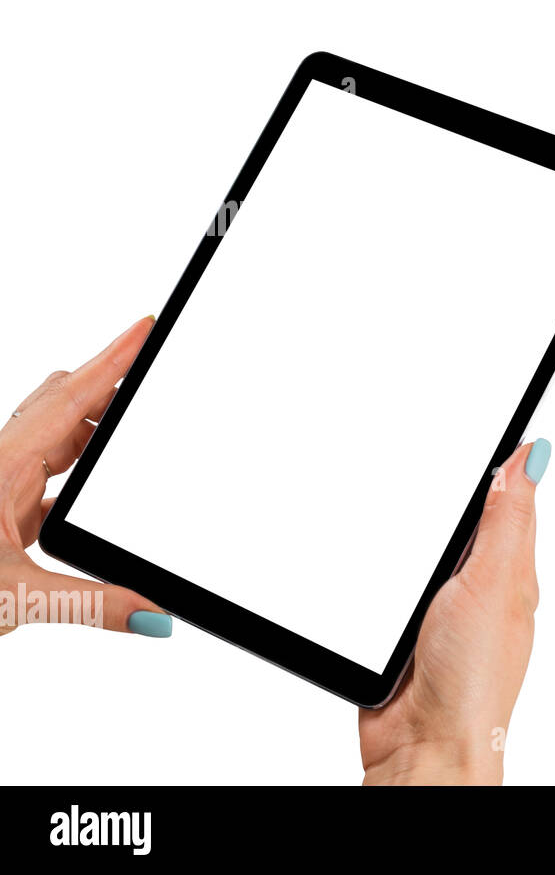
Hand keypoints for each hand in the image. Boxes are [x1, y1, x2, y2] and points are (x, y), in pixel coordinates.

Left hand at [0, 316, 170, 636]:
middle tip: (154, 379)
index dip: (114, 358)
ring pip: (53, 435)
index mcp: (3, 466)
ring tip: (133, 429)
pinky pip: (49, 475)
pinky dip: (81, 473)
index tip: (146, 327)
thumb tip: (155, 612)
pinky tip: (94, 497)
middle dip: (112, 385)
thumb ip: (93, 606)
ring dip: (94, 428)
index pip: (71, 396)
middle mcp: (1, 466)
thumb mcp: (19, 598)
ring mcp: (0, 488)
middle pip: (62, 402)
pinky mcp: (0, 514)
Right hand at [358, 438, 550, 784]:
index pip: (509, 499)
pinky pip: (394, 581)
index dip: (504, 460)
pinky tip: (377, 549)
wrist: (423, 744)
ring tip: (421, 477)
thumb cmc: (473, 678)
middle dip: (457, 484)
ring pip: (426, 547)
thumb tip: (532, 456)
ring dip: (416, 524)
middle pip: (464, 518)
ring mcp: (439, 607)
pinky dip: (385, 566)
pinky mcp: (403, 628)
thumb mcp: (494, 582)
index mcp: (509, 568)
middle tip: (460, 436)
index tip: (504, 417)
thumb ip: (506, 520)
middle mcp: (478, 585)